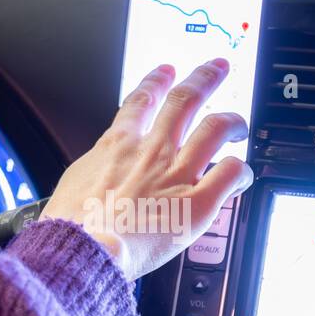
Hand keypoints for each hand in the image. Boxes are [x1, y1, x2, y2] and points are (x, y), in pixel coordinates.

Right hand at [41, 59, 253, 280]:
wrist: (84, 247)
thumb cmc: (73, 222)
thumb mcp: (76, 180)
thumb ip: (97, 168)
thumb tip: (99, 171)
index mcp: (118, 144)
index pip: (142, 100)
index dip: (157, 81)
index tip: (168, 71)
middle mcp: (152, 150)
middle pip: (185, 100)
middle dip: (205, 78)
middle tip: (218, 68)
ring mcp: (177, 173)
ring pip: (216, 128)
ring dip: (232, 121)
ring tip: (238, 124)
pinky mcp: (199, 203)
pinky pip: (232, 174)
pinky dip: (241, 171)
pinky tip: (241, 175)